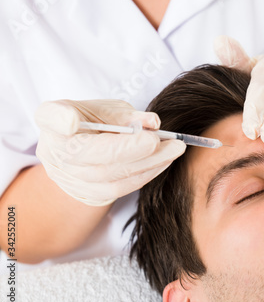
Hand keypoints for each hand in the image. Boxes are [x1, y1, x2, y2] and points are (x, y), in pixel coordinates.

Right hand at [34, 99, 185, 206]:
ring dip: (148, 162)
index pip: (50, 117)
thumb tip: (153, 123)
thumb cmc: (94, 123)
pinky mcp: (90, 193)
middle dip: (131, 148)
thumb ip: (126, 115)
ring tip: (174, 148)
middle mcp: (54, 150)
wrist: (85, 154)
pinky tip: (164, 161)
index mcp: (52, 120)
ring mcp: (69, 176)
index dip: (59, 119)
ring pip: (109, 175)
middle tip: (164, 140)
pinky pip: (121, 188)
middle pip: (88, 154)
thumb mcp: (106, 109)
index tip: (72, 120)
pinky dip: (146, 173)